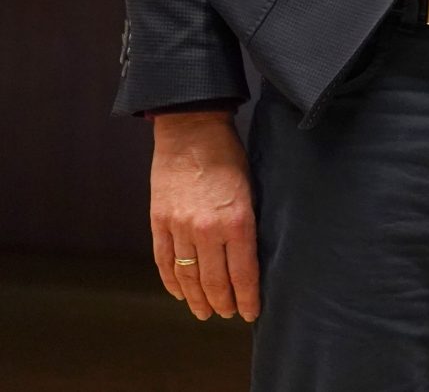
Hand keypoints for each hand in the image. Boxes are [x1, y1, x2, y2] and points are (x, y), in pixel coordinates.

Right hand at [150, 110, 259, 320]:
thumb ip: (248, 223)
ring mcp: (179, 228)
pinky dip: (171, 282)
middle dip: (223, 303)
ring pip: (188, 277)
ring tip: (205, 313)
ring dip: (197, 299)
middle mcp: (206, 230)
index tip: (251, 312)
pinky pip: (164, 262)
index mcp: (237, 221)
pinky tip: (180, 294)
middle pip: (214, 281)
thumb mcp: (252, 188)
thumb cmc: (229, 156)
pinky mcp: (159, 223)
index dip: (247, 298)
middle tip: (229, 315)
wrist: (191, 131)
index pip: (243, 273)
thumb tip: (252, 255)